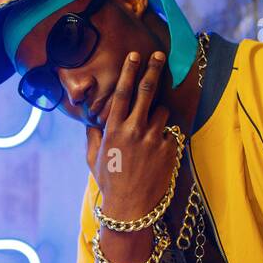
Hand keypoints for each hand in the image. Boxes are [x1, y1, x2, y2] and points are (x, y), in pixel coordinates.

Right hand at [88, 50, 176, 218]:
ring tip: (151, 129)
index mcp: (114, 130)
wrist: (130, 208)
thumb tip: (90, 122)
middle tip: (158, 55)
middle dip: (152, 70)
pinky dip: (166, 135)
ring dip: (159, 114)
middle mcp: (134, 130)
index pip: (123, 93)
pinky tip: (159, 149)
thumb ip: (93, 136)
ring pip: (162, 112)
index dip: (129, 71)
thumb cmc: (109, 182)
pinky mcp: (169, 150)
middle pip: (146, 92)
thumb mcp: (93, 159)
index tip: (135, 56)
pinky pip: (171, 132)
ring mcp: (153, 140)